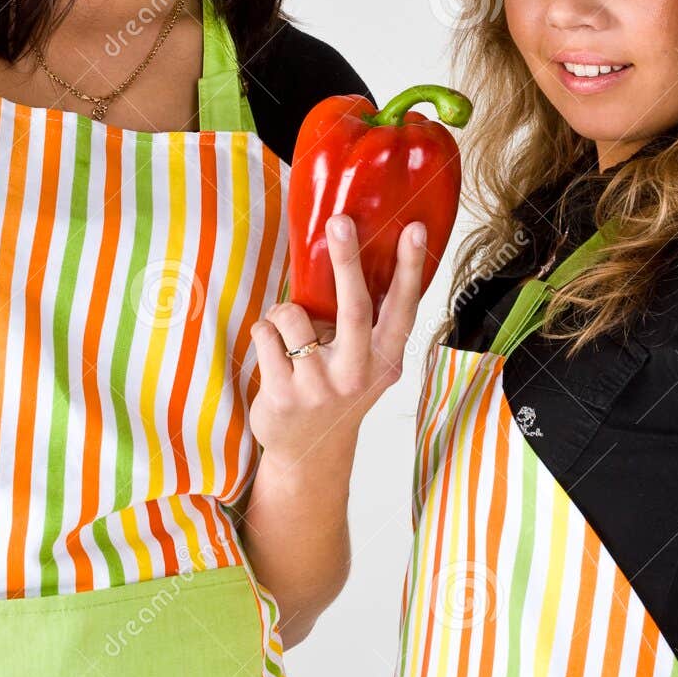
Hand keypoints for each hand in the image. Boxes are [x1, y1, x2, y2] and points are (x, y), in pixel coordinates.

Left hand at [249, 215, 428, 484]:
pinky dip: (264, 331)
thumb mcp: (365, 362)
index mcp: (385, 360)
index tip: (413, 229)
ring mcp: (320, 387)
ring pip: (292, 315)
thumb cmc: (337, 388)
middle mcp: (358, 374)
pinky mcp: (284, 395)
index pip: (402, 308)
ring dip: (283, 310)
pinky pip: (265, 334)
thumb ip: (366, 323)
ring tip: (289, 332)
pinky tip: (273, 352)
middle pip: (353, 307)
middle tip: (340, 222)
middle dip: (346, 260)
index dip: (409, 268)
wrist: (310, 454)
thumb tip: (352, 253)